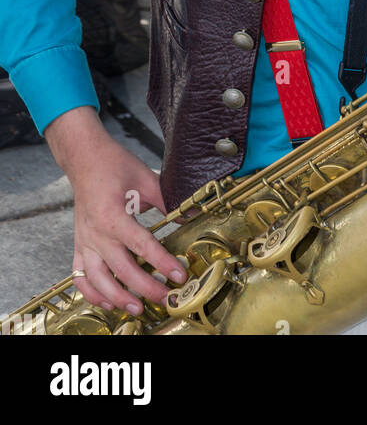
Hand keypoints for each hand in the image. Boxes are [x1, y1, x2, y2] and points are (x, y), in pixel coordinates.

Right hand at [45, 108, 185, 314]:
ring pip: (98, 280)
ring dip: (117, 298)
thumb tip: (188, 215)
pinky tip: (107, 302)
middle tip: (167, 298)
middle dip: (146, 288)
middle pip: (122, 269)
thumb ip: (166, 200)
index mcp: (113, 216)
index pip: (142, 246)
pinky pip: (80, 277)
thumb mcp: (146, 178)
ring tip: (138, 309)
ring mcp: (84, 242)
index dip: (162, 263)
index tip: (179, 275)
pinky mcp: (78, 245)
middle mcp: (96, 233)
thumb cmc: (114, 165)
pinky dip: (92, 293)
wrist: (85, 159)